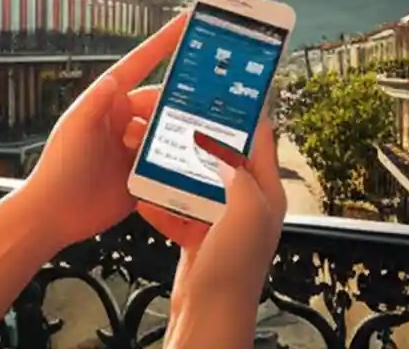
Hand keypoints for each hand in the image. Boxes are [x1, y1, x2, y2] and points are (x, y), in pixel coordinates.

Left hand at [20, 13, 186, 248]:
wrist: (55, 214)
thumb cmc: (59, 166)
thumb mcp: (76, 127)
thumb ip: (95, 102)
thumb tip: (114, 79)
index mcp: (111, 101)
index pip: (142, 63)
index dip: (165, 41)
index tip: (187, 21)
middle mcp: (126, 119)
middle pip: (163, 102)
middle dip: (180, 104)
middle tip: (204, 104)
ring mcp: (136, 147)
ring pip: (170, 131)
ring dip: (181, 136)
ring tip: (196, 138)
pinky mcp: (144, 173)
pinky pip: (169, 161)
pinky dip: (180, 161)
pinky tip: (191, 163)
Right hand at [124, 115, 286, 346]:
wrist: (209, 317)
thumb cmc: (234, 269)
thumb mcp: (245, 211)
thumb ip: (236, 172)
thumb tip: (220, 143)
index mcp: (266, 194)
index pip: (260, 141)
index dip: (244, 115)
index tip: (223, 92)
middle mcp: (246, 206)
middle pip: (222, 159)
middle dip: (198, 139)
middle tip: (175, 118)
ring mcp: (221, 223)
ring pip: (195, 183)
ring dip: (173, 169)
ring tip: (150, 150)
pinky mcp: (197, 239)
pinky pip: (176, 211)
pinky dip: (159, 204)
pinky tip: (142, 195)